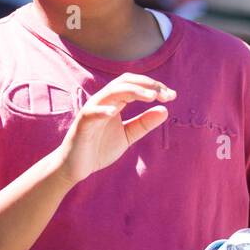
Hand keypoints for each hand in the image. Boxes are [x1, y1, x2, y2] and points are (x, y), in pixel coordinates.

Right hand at [56, 73, 173, 186]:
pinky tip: (115, 112)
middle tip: (166, 94)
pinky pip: (92, 113)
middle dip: (146, 85)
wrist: (77, 166)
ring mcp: (92, 111)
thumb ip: (144, 123)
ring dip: (132, 91)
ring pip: (111, 92)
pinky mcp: (82, 124)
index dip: (153, 86)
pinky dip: (102, 110)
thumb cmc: (100, 148)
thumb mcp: (128, 135)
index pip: (134, 85)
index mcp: (114, 102)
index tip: (172, 95)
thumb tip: (165, 110)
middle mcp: (103, 102)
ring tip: (151, 97)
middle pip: (124, 82)